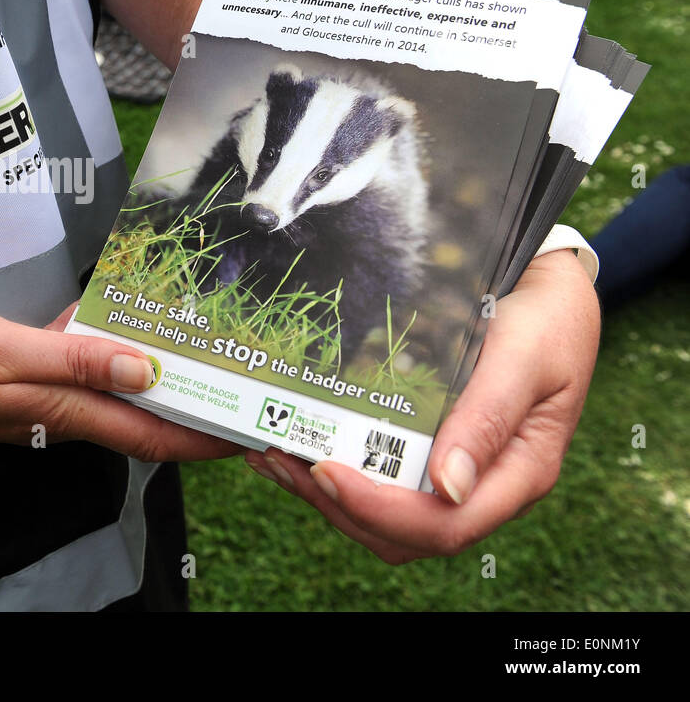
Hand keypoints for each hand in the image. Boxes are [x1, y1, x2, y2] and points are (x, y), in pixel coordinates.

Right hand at [0, 303, 238, 461]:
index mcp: (65, 411)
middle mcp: (63, 414)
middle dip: (195, 405)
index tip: (255, 430)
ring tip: (199, 347)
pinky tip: (120, 321)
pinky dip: (111, 353)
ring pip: (116, 393)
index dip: (207, 436)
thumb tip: (146, 369)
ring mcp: (43, 403)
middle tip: (241, 376)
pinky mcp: (24, 386)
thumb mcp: (3, 351)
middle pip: (145, 418)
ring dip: (159, 378)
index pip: (153, 435)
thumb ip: (75, 359)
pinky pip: (83, 372)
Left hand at [244, 249, 600, 562]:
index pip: (444, 525)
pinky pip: (380, 482)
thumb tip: (450, 487)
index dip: (380, 510)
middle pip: (405, 533)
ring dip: (324, 495)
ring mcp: (456, 473)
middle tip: (280, 459)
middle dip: (338, 506)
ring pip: (385, 517)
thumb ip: (489, 419)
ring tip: (270, 454)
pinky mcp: (431, 452)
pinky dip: (334, 471)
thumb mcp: (525, 359)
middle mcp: (485, 485)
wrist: (548, 286)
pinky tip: (291, 442)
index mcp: (518, 473)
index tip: (326, 472)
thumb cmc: (547, 319)